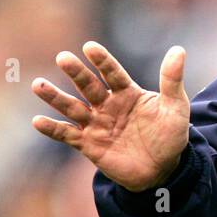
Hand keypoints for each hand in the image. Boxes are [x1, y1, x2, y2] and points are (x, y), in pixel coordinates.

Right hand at [31, 41, 190, 192]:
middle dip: (76, 73)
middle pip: (89, 86)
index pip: (112, 73)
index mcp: (128, 93)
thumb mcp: (176, 107)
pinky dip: (52, 129)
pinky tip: (38, 121)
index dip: (102, 61)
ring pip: (72, 108)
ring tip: (38, 85)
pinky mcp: (89, 144)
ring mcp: (96, 124)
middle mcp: (108, 105)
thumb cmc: (170, 135)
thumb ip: (172, 80)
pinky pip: (67, 135)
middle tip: (63, 58)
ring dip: (55, 97)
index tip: (90, 47)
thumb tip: (178, 50)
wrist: (163, 169)